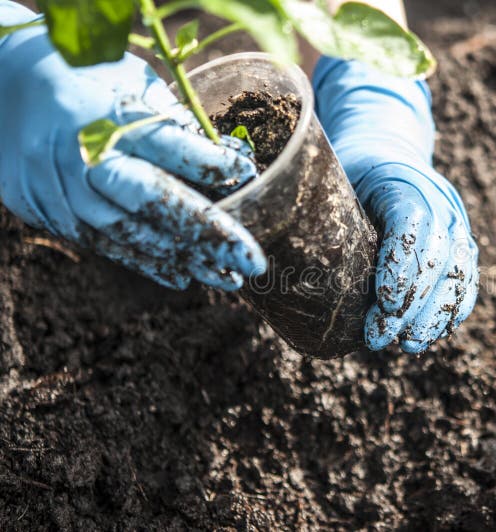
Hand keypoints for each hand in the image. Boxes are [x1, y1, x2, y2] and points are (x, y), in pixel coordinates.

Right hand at [0, 7, 264, 290]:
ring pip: (132, 235)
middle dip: (209, 234)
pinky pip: (106, 245)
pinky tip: (183, 277)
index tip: (247, 174)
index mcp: (110, 114)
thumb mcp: (134, 86)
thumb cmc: (87, 83)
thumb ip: (177, 126)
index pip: (169, 143)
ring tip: (230, 279)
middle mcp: (85, 155)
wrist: (3, 88)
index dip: (210, 162)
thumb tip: (232, 168)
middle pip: (155, 200)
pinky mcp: (48, 212)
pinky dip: (148, 263)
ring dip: (186, 261)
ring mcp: (62, 188)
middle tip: (252, 262)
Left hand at [314, 58, 478, 352]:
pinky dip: (452, 310)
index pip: (412, 225)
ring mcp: (456, 223)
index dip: (401, 266)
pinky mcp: (462, 243)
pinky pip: (466, 279)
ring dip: (433, 315)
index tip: (384, 303)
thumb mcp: (330, 179)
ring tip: (407, 345)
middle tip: (380, 337)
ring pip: (457, 272)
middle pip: (437, 256)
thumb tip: (269, 258)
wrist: (388, 151)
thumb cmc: (349, 172)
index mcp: (404, 180)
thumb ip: (316, 211)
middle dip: (411, 303)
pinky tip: (430, 334)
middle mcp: (440, 201)